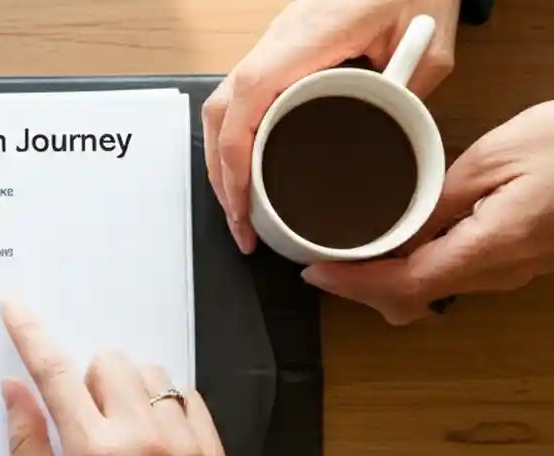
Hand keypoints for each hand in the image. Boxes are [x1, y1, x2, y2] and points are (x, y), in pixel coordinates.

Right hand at [203, 0, 459, 251]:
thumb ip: (407, 94)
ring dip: (223, 159)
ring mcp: (273, 44)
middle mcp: (277, 39)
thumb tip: (386, 143)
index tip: (241, 204)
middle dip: (220, 174)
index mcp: (306, 37)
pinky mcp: (280, 51)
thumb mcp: (430, 43)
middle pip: (219, 110)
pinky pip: (243, 99)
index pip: (246, 100)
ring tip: (239, 206)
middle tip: (239, 224)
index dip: (233, 158)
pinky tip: (251, 168)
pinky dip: (238, 139)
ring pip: (223, 106)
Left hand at [302, 101, 553, 324]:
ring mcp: (512, 271)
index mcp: (491, 247)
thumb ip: (437, 199)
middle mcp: (501, 272)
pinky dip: (417, 267)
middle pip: (413, 300)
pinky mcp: (517, 261)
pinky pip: (455, 276)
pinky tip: (399, 240)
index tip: (314, 272)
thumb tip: (393, 228)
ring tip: (351, 249)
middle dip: (363, 288)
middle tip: (324, 261)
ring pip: (433, 292)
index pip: (404, 285)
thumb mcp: (493, 158)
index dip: (353, 285)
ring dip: (388, 279)